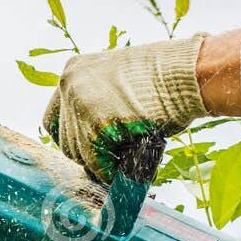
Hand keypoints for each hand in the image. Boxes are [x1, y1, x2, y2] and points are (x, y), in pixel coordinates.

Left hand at [42, 35, 206, 181]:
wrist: (186, 74)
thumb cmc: (164, 79)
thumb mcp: (119, 82)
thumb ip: (99, 102)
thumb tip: (92, 136)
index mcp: (74, 70)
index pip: (54, 115)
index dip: (70, 137)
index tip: (84, 148)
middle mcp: (69, 84)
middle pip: (65, 137)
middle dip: (87, 153)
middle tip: (110, 159)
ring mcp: (79, 104)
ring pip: (79, 152)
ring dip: (100, 162)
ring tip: (124, 159)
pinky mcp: (94, 125)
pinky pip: (95, 160)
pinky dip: (108, 170)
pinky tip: (125, 165)